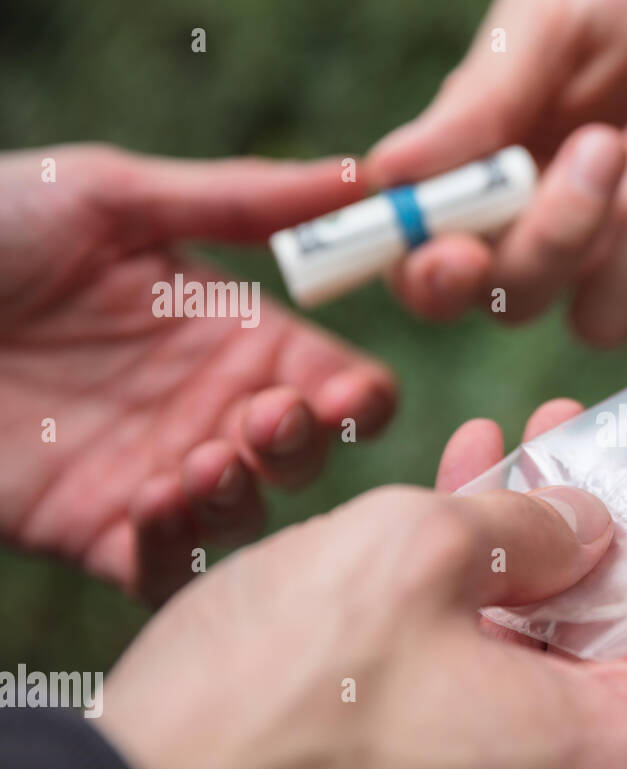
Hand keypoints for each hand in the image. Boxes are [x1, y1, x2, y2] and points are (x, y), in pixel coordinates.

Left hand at [0, 146, 396, 602]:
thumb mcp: (112, 197)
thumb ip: (242, 199)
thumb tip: (364, 178)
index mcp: (233, 334)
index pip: (336, 383)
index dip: (357, 399)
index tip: (345, 396)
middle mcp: (208, 409)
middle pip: (306, 457)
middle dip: (302, 446)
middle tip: (262, 419)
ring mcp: (156, 472)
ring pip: (247, 518)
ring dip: (242, 497)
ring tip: (197, 462)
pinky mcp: (96, 529)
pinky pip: (166, 568)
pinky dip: (177, 550)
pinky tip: (149, 502)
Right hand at [100, 399, 626, 768]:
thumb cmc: (282, 691)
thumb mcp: (420, 550)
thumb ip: (534, 524)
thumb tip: (587, 523)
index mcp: (616, 751)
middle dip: (596, 523)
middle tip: (573, 440)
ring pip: (555, 652)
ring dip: (530, 549)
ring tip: (510, 453)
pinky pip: (496, 686)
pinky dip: (483, 603)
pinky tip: (455, 512)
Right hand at [365, 0, 626, 343]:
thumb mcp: (553, 28)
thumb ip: (480, 105)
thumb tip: (390, 172)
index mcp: (484, 180)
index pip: (426, 268)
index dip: (430, 279)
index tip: (459, 253)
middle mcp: (543, 238)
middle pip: (514, 302)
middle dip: (560, 234)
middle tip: (604, 142)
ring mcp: (618, 269)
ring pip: (599, 323)